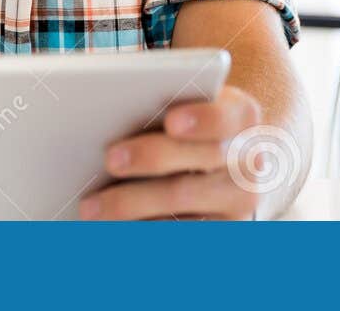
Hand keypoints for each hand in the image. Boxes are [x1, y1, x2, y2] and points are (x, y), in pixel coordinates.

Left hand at [79, 85, 281, 220]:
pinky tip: (108, 230)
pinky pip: (178, 239)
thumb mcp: (185, 105)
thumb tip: (109, 107)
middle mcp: (248, 163)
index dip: (204, 119)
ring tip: (91, 208)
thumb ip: (162, 101)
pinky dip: (140, 233)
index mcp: (241, 118)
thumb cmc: (185, 125)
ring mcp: (238, 205)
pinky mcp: (221, 235)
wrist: (217, 164)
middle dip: (152, 158)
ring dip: (132, 208)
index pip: (230, 117)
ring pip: (184, 209)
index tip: (172, 122)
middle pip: (201, 162)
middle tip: (110, 158)